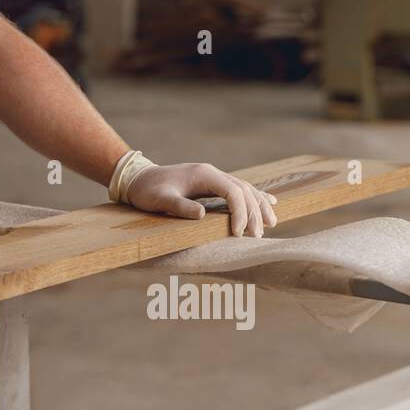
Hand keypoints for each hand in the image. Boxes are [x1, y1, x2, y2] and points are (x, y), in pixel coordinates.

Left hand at [126, 162, 277, 236]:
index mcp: (204, 174)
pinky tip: (270, 203)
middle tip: (257, 236)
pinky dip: (255, 197)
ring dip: (259, 205)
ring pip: (245, 189)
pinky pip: (239, 190)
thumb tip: (201, 215)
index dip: (240, 212)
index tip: (238, 233)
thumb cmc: (147, 190)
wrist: (138, 178)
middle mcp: (212, 173)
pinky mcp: (212, 185)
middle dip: (253, 212)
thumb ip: (179, 206)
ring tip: (271, 224)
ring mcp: (213, 177)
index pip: (233, 191)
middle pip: (243, 190)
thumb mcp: (159, 199)